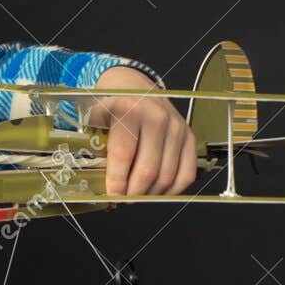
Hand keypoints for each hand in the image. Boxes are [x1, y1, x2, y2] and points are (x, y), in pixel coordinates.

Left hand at [87, 66, 197, 197]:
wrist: (131, 84)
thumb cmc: (112, 105)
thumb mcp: (96, 118)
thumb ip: (95, 147)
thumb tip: (95, 185)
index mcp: (130, 110)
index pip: (124, 154)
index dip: (117, 181)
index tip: (112, 196)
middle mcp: (157, 117)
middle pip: (148, 170)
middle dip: (133, 192)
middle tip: (123, 200)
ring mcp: (176, 128)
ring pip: (167, 176)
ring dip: (151, 193)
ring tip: (136, 196)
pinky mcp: (189, 136)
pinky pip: (186, 174)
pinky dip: (172, 190)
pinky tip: (157, 191)